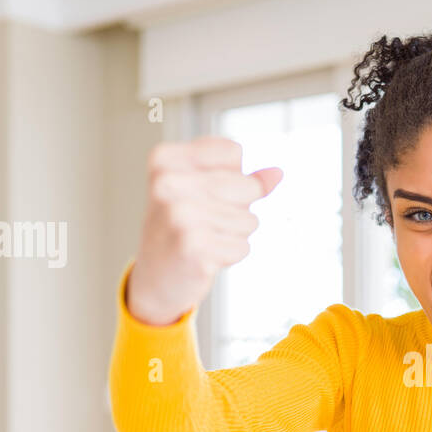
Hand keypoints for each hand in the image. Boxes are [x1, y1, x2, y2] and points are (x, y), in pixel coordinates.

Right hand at [126, 136, 283, 325]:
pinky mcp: (193, 247)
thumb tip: (277, 173)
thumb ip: (241, 178)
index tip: (207, 192)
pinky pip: (243, 246)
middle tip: (206, 222)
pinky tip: (206, 257)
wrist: (154, 279)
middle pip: (247, 186)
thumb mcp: (200, 191)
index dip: (233, 176)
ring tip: (205, 239)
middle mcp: (168, 183)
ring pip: (249, 220)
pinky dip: (231, 255)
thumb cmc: (178, 229)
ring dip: (235, 235)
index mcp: (165, 159)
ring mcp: (179, 215)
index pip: (233, 152)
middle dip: (239, 209)